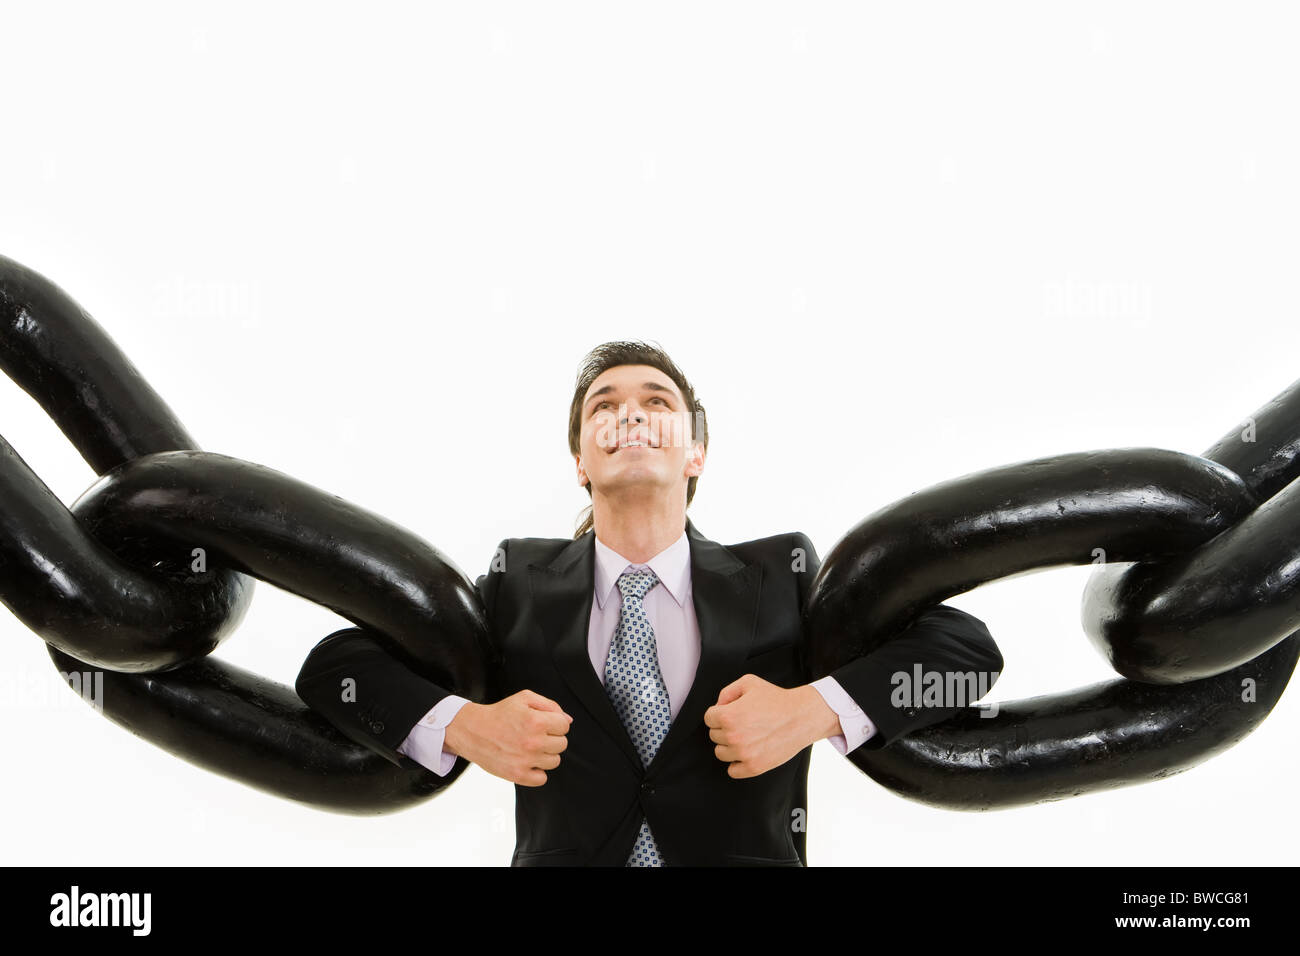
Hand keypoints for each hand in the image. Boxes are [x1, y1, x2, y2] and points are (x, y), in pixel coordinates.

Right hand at [444, 689, 572, 786]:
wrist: (472, 731)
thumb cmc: (499, 714)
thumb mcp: (524, 698)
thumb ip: (550, 705)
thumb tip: (567, 720)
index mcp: (537, 721)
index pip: (564, 726)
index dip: (555, 723)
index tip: (543, 724)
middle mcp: (533, 742)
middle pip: (562, 744)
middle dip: (551, 738)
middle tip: (535, 735)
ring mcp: (526, 760)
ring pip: (555, 761)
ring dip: (545, 755)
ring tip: (530, 748)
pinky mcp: (518, 775)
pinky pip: (542, 778)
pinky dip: (537, 772)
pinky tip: (527, 761)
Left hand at [704, 675, 840, 778]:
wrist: (801, 717)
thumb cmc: (776, 699)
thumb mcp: (749, 683)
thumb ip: (727, 692)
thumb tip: (717, 707)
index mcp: (728, 716)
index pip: (708, 718)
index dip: (720, 713)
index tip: (733, 713)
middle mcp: (733, 736)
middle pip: (714, 735)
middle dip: (725, 728)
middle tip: (744, 723)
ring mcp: (743, 754)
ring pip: (720, 753)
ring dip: (729, 745)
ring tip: (746, 736)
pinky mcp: (754, 767)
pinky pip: (732, 770)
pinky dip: (737, 763)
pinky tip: (748, 751)